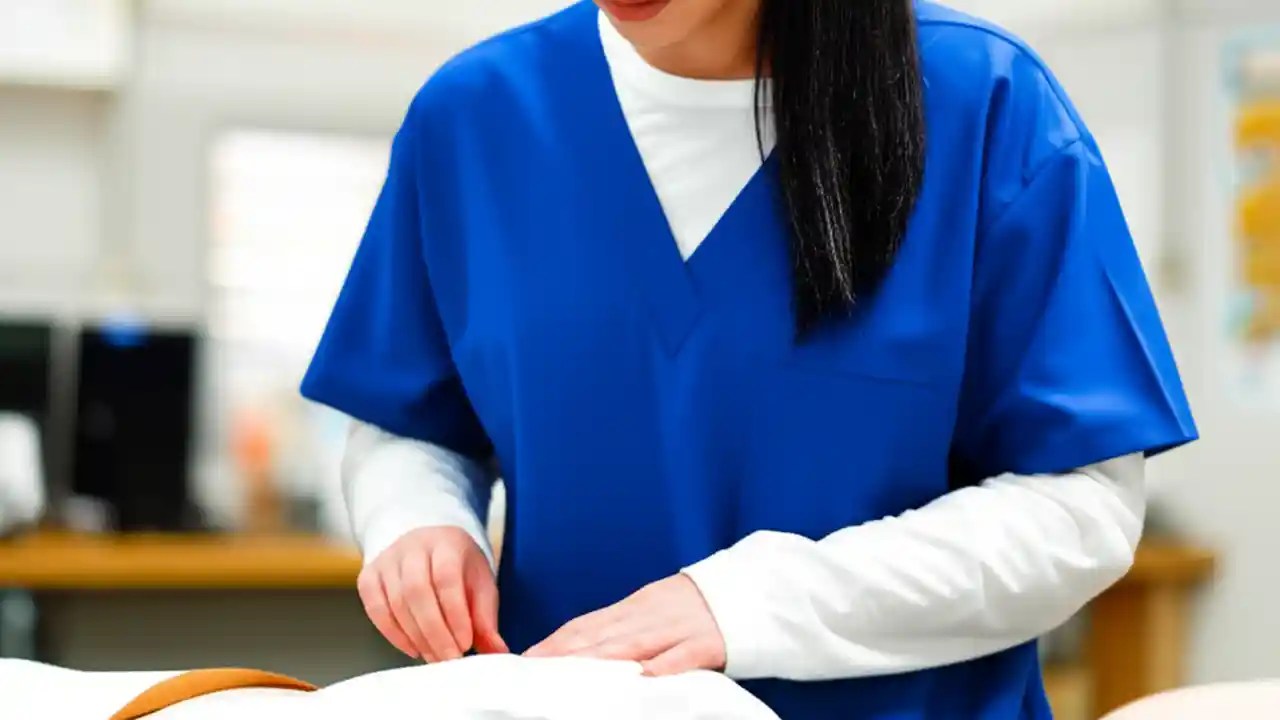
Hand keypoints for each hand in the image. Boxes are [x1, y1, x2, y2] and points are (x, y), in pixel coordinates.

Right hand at [357, 526, 507, 661]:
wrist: (428, 546)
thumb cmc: (458, 568)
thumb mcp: (480, 584)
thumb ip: (486, 617)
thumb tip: (497, 651)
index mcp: (446, 542)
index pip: (446, 577)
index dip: (455, 613)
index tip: (465, 642)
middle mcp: (413, 546)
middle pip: (417, 590)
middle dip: (434, 631)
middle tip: (449, 658)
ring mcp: (387, 560)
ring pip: (395, 602)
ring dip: (416, 637)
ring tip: (435, 656)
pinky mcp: (369, 576)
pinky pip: (375, 608)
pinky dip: (393, 634)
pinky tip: (413, 648)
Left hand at [524, 574, 725, 675]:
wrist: (752, 588)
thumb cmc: (696, 607)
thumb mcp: (654, 610)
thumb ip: (621, 629)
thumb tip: (580, 647)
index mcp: (635, 607)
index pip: (587, 624)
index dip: (555, 641)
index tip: (527, 657)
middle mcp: (650, 616)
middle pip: (601, 636)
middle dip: (565, 654)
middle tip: (534, 670)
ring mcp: (678, 628)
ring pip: (633, 644)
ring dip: (599, 660)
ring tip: (570, 675)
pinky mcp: (709, 642)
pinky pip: (684, 655)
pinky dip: (664, 665)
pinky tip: (644, 676)